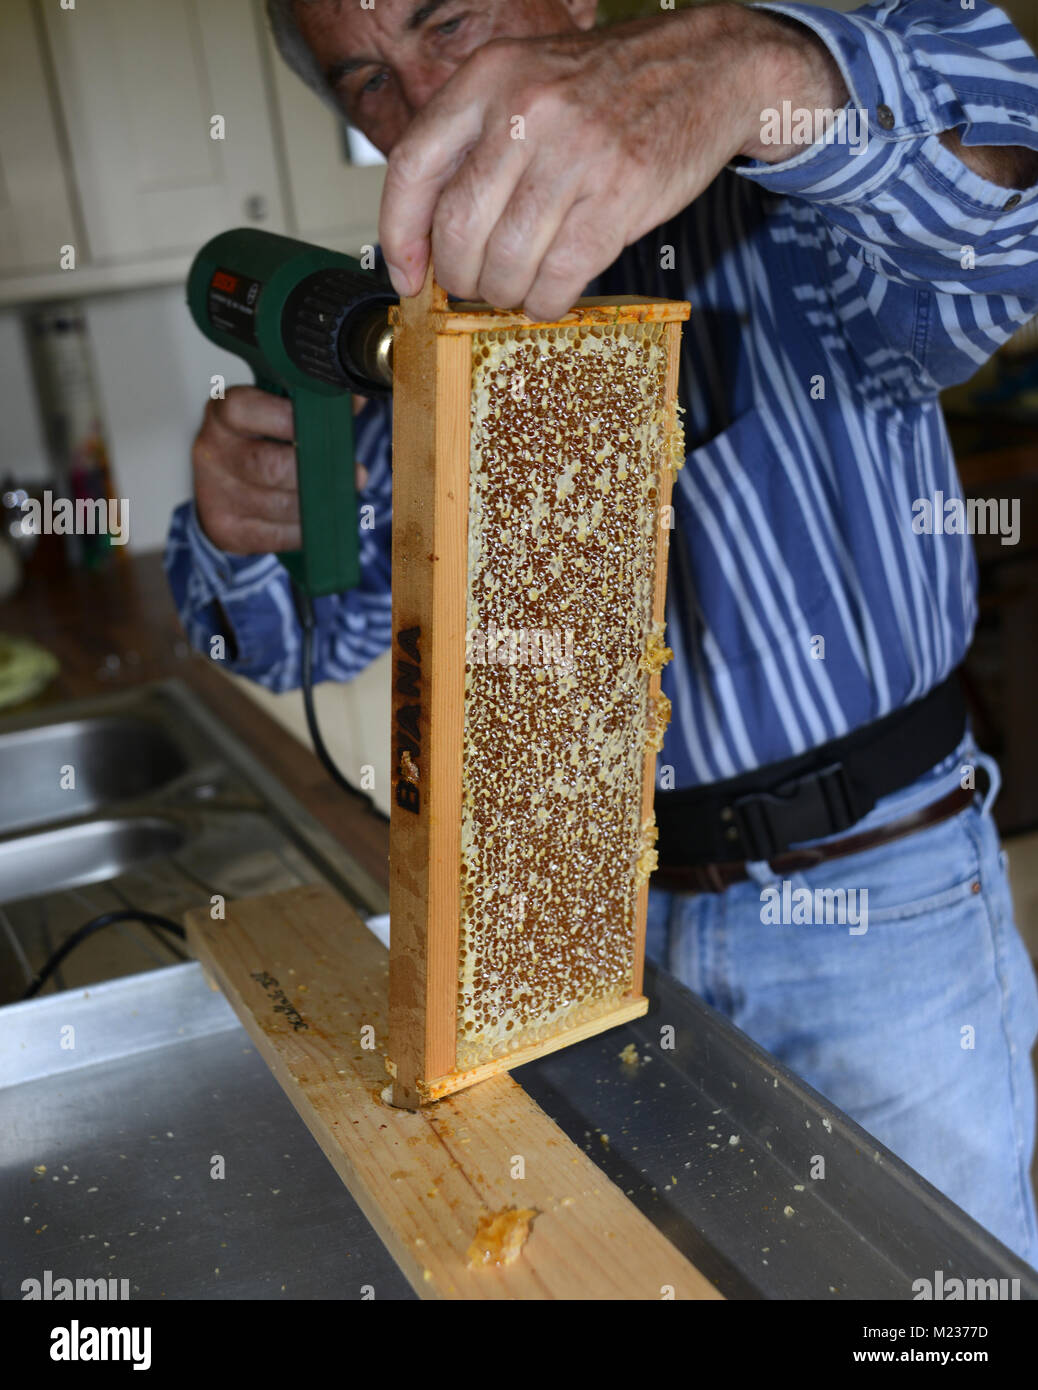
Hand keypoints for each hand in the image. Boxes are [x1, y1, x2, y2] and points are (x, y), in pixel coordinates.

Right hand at [192, 387, 368, 555]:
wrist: (223, 487)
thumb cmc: (260, 443)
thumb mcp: (279, 412)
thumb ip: (316, 404)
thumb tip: (356, 402)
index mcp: (222, 414)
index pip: (244, 410)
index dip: (286, 418)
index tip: (321, 426)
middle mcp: (211, 453)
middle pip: (269, 466)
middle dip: (317, 472)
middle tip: (355, 475)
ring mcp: (215, 494)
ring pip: (279, 505)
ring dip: (318, 504)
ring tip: (344, 497)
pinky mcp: (226, 529)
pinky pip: (278, 536)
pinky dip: (305, 530)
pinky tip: (318, 520)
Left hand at [379, 4, 836, 320]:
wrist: (707, 67)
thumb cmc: (609, 89)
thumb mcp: (528, 83)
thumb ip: (476, 141)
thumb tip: (426, 234)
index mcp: (488, 76)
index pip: (412, 167)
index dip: (400, 235)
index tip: (408, 275)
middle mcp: (525, 110)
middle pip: (457, 229)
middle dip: (460, 278)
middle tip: (476, 286)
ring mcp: (575, 152)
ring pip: (507, 263)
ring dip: (505, 294)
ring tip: (517, 289)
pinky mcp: (619, 194)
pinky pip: (560, 277)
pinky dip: (547, 301)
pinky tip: (551, 293)